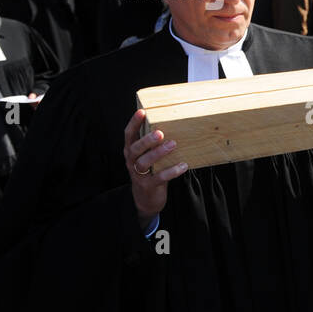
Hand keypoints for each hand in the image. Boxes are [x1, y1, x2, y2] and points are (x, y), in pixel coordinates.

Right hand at [124, 109, 187, 229]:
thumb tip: (173, 124)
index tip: (142, 112)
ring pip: (145, 162)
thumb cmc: (151, 171)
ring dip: (159, 153)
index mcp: (131, 151)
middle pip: (135, 148)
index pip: (129, 134)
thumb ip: (155, 144)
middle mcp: (131, 161)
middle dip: (147, 140)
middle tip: (160, 133)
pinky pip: (159, 177)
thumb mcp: (149, 156)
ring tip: (173, 144)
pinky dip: (171, 171)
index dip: (134, 123)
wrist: (146, 199)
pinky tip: (183, 165)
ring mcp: (138, 174)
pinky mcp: (148, 185)